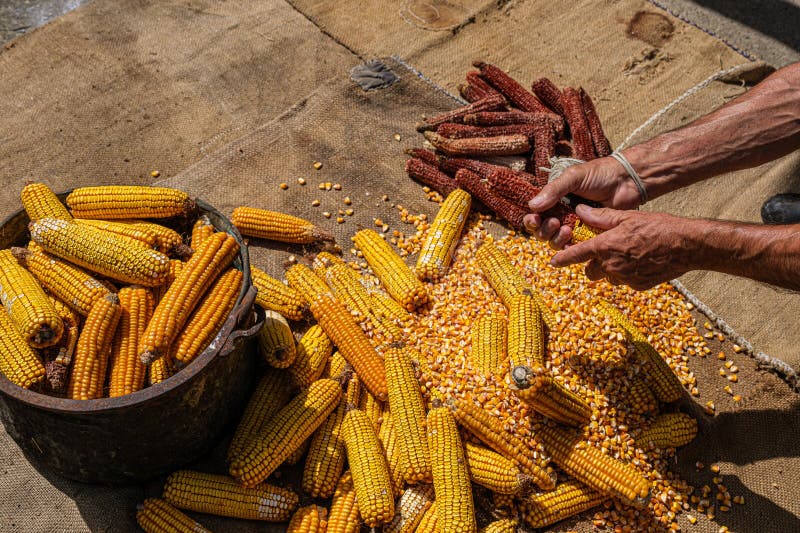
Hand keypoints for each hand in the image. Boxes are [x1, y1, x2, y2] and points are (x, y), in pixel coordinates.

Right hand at [523, 156, 643, 248]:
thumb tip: (532, 206)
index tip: (536, 219)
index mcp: (554, 199)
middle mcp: (561, 214)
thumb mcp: (573, 177)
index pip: (535, 215)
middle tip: (555, 223)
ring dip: (556, 239)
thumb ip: (553, 190)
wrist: (626, 181)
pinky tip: (574, 239)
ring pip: (555, 241)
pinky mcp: (588, 235)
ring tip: (567, 230)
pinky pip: (573, 247)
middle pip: (542, 232)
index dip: (531, 220)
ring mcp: (574, 225)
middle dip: (544, 230)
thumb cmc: (600, 174)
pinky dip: (570, 247)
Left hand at [549, 205, 697, 289]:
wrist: (686, 246)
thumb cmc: (657, 226)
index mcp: (605, 246)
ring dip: (611, 269)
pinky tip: (642, 261)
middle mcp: (611, 265)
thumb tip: (579, 211)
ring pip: (609, 276)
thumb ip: (600, 217)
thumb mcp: (627, 216)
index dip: (562, 259)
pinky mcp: (637, 286)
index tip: (553, 262)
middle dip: (592, 264)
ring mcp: (625, 278)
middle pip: (591, 271)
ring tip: (628, 254)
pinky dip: (628, 273)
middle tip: (603, 254)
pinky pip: (626, 281)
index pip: (576, 255)